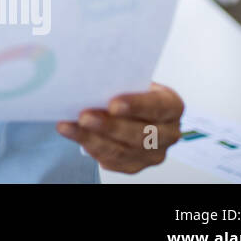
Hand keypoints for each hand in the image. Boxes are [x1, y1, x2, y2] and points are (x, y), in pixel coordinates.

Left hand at [56, 82, 184, 172]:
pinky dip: (90, 147)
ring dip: (92, 138)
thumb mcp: (131, 78)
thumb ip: (118, 79)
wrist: (130, 107)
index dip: (136, 106)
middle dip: (109, 126)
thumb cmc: (130, 89)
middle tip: (84, 116)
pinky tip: (74, 135)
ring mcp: (153, 153)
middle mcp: (168, 133)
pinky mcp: (134, 165)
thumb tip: (92, 76)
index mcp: (171, 106)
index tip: (113, 103)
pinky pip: (112, 161)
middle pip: (140, 134)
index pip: (157, 106)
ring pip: (122, 151)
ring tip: (70, 127)